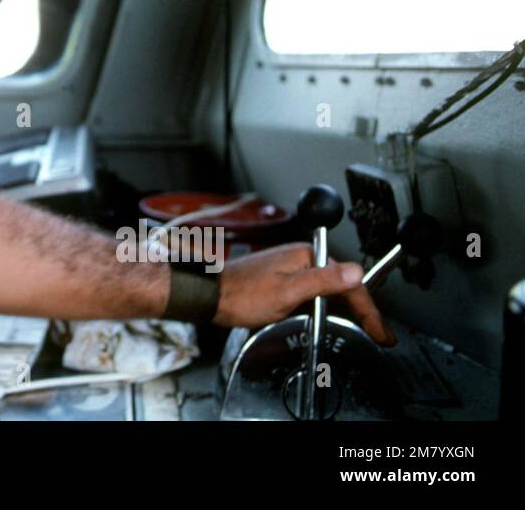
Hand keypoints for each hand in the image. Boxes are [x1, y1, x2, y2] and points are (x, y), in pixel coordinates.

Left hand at [214, 243, 394, 345]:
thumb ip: (323, 281)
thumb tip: (355, 271)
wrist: (210, 296)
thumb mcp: (287, 290)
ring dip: (349, 313)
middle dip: (364, 313)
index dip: (370, 310)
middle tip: (380, 336)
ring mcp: (293, 271)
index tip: (381, 331)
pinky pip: (316, 297)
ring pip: (331, 293)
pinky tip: (335, 323)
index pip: (350, 283)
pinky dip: (330, 311)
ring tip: (367, 332)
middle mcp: (302, 260)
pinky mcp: (285, 283)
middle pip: (343, 288)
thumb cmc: (240, 293)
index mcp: (307, 257)